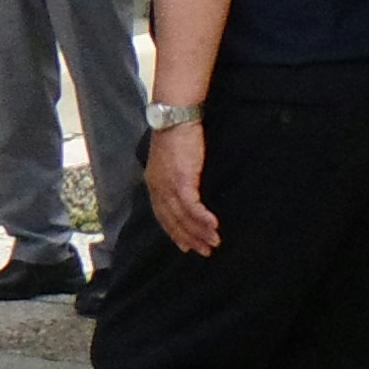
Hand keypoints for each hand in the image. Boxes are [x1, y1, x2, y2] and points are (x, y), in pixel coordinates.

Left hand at [140, 113, 217, 256]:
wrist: (176, 117)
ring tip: (214, 242)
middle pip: (172, 220)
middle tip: (204, 251)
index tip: (185, 245)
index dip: (174, 232)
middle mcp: (158, 188)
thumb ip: (174, 176)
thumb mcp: (171, 160)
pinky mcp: (182, 180)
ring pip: (183, 217)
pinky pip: (192, 206)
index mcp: (154, 183)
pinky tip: (213, 226)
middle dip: (189, 238)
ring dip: (200, 232)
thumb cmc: (177, 135)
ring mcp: (168, 185)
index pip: (162, 215)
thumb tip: (186, 187)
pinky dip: (202, 219)